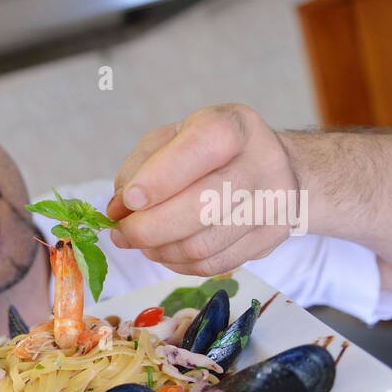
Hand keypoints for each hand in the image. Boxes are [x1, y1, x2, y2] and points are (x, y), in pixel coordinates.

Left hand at [105, 103, 298, 275]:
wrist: (270, 168)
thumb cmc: (207, 153)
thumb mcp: (170, 140)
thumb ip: (138, 168)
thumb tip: (119, 211)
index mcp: (235, 126)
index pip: (203, 148)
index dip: (161, 178)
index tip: (129, 200)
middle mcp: (263, 163)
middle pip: (203, 207)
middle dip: (148, 228)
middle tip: (122, 232)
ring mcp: (273, 205)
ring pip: (202, 246)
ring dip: (159, 250)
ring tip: (143, 240)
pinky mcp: (271, 239)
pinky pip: (211, 265)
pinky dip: (178, 262)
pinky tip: (167, 249)